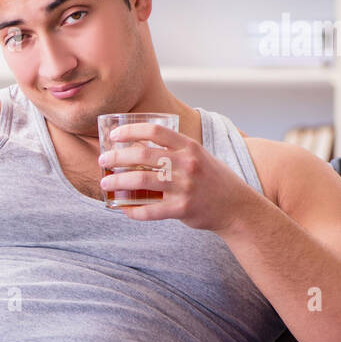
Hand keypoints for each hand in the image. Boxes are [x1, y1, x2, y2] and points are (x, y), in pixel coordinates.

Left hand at [96, 122, 253, 233]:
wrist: (237, 207)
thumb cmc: (213, 179)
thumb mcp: (198, 156)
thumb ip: (174, 150)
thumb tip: (139, 145)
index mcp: (189, 147)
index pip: (154, 131)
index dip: (130, 131)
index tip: (114, 135)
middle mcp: (187, 164)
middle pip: (142, 155)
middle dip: (116, 157)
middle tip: (103, 160)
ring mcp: (185, 187)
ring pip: (141, 180)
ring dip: (118, 181)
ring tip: (106, 183)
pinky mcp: (183, 209)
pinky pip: (150, 210)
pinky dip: (133, 211)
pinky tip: (124, 209)